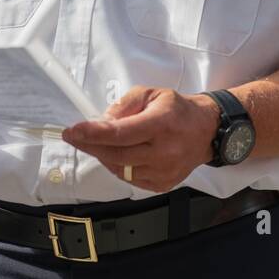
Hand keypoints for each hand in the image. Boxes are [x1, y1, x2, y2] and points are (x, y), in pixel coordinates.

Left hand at [61, 85, 219, 192]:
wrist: (206, 131)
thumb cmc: (177, 110)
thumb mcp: (151, 94)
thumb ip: (124, 104)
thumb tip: (101, 121)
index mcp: (162, 124)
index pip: (120, 133)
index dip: (92, 133)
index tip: (72, 131)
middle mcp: (165, 151)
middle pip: (116, 155)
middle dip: (90, 146)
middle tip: (75, 137)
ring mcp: (165, 171)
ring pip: (121, 169)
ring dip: (104, 156)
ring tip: (100, 143)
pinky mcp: (163, 185)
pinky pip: (131, 179)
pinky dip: (119, 167)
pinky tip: (119, 154)